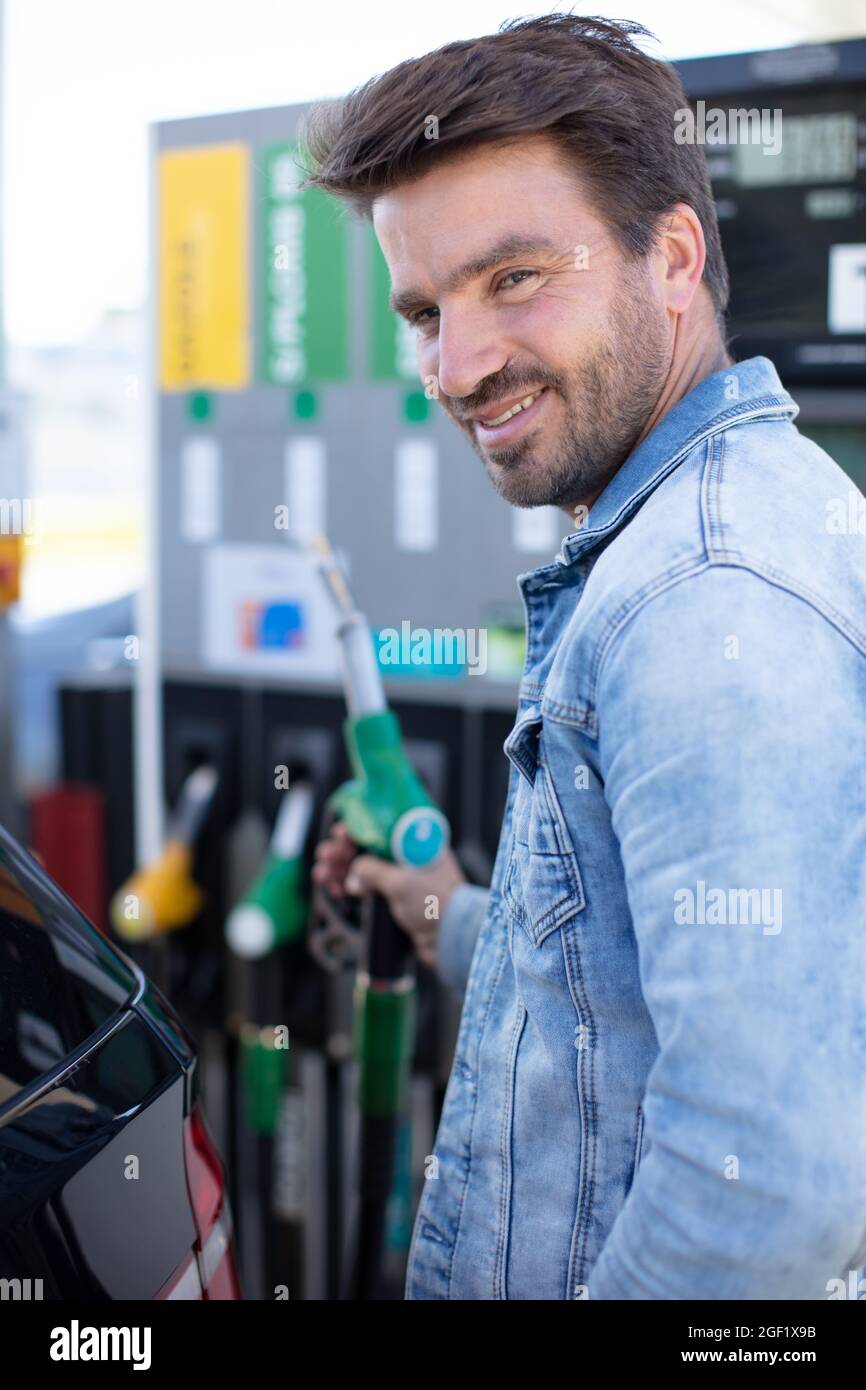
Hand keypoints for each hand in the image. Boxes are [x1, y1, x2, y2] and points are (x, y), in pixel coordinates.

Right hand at [311, 822, 465, 969]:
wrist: (451, 939)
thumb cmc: (437, 904)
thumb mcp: (401, 882)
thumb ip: (372, 871)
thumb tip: (354, 871)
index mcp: (418, 841)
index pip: (383, 824)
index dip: (359, 827)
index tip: (340, 833)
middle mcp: (410, 855)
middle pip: (369, 845)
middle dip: (344, 850)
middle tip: (326, 855)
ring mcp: (403, 876)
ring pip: (365, 866)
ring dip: (341, 867)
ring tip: (322, 872)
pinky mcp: (397, 896)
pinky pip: (367, 885)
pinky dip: (349, 885)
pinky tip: (334, 888)